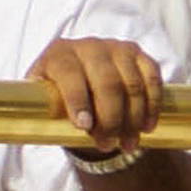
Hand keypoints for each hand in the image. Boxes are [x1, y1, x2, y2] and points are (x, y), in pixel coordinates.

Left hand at [28, 36, 165, 161]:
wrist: (79, 78)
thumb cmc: (57, 93)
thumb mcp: (44, 98)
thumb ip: (45, 107)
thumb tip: (37, 123)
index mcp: (59, 54)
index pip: (70, 74)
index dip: (77, 100)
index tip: (84, 126)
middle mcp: (89, 46)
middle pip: (107, 83)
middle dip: (110, 119)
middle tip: (108, 145)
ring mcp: (117, 48)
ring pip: (132, 84)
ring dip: (133, 118)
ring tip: (128, 144)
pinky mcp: (138, 54)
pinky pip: (152, 78)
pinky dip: (152, 105)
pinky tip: (147, 127)